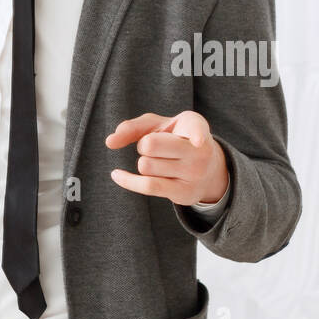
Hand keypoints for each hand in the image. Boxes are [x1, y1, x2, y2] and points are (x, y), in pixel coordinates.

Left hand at [105, 111, 228, 205]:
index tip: (198, 141)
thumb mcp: (159, 125)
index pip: (196, 130)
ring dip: (144, 163)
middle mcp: (200, 151)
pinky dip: (128, 180)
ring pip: (146, 166)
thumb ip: (133, 127)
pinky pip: (147, 186)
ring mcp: (194, 174)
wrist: (208, 169)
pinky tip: (116, 174)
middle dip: (143, 145)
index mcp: (195, 125)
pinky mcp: (184, 193)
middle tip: (155, 147)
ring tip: (159, 161)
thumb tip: (110, 142)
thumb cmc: (176, 139)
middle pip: (149, 145)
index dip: (197, 135)